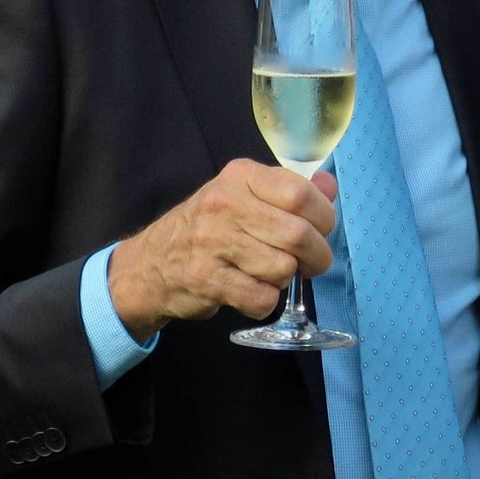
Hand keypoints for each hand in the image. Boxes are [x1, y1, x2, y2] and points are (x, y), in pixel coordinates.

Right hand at [107, 158, 337, 339]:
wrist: (149, 264)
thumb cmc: (208, 227)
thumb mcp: (244, 195)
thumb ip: (290, 190)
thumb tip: (329, 185)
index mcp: (241, 176)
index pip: (300, 192)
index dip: (324, 216)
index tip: (323, 230)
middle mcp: (225, 203)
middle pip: (298, 234)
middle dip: (316, 256)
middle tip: (312, 263)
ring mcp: (213, 242)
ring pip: (283, 268)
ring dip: (286, 279)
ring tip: (270, 273)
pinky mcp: (207, 280)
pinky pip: (261, 298)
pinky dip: (265, 301)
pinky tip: (251, 291)